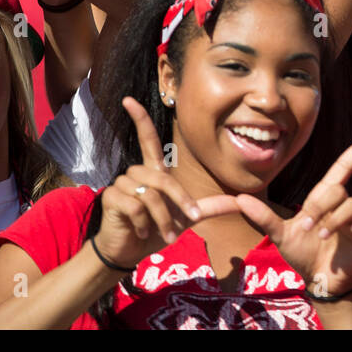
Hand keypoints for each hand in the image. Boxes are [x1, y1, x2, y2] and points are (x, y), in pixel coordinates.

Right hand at [92, 97, 241, 268]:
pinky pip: (136, 206)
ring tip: (160, 233)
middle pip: (163, 179)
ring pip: (150, 194)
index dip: (140, 119)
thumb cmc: (156, 230)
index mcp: (154, 172)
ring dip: (161, 218)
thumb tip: (239, 202)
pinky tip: (141, 231)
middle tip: (185, 224)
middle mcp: (137, 173)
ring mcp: (122, 184)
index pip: (148, 139)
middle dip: (179, 202)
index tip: (128, 100)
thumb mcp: (186, 218)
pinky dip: (144, 223)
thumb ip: (211, 207)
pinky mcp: (111, 198)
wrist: (130, 251)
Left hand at [236, 134, 351, 299]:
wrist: (316, 278)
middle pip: (337, 189)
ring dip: (335, 219)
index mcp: (323, 198)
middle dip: (321, 207)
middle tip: (308, 227)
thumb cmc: (300, 253)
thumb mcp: (280, 234)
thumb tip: (240, 199)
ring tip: (322, 236)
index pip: (342, 168)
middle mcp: (341, 204)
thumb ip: (263, 216)